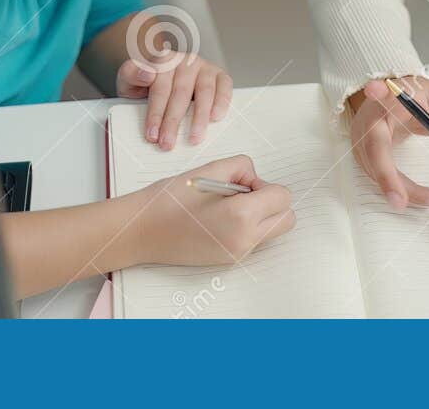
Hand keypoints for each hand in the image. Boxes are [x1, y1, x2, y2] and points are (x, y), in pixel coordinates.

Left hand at [117, 49, 232, 148]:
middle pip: (180, 93)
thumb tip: (146, 73)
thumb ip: (131, 74)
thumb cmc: (146, 84)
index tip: (152, 135)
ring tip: (194, 138)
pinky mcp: (218, 74)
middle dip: (173, 122)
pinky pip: (224, 86)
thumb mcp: (129, 81)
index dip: (155, 114)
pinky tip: (216, 118)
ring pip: (204, 91)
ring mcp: (203, 66)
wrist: (160, 78)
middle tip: (168, 143)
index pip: (159, 89)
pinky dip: (222, 102)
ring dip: (199, 118)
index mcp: (162, 60)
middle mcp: (185, 61)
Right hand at [132, 155, 295, 265]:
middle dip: (272, 202)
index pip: (282, 197)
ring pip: (272, 231)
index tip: (243, 183)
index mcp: (241, 216)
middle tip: (243, 194)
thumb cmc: (169, 200)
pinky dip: (246, 227)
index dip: (265, 184)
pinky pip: (254, 241)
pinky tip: (219, 220)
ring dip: (260, 216)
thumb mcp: (210, 169)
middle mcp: (244, 240)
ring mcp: (238, 254)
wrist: (142, 232)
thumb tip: (255, 180)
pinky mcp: (229, 261)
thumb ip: (242, 168)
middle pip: (286, 219)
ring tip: (228, 207)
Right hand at [348, 76, 428, 210]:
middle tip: (399, 200)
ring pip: (376, 169)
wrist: (395, 102)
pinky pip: (380, 177)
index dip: (378, 92)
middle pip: (374, 147)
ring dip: (402, 189)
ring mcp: (363, 139)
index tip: (373, 89)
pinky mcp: (365, 156)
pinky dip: (401, 189)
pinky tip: (423, 197)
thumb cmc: (419, 102)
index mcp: (392, 99)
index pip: (385, 93)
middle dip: (386, 175)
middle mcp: (372, 118)